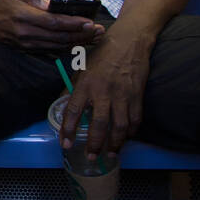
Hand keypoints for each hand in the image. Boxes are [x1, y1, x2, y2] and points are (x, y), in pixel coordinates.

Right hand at [0, 0, 103, 50]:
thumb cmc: (1, 1)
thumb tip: (50, 4)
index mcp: (22, 15)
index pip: (53, 22)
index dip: (73, 24)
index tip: (89, 22)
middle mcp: (25, 33)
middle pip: (59, 37)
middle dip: (82, 35)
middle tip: (100, 31)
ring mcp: (26, 44)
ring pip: (57, 46)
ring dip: (78, 42)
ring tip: (95, 37)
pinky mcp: (27, 49)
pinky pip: (51, 50)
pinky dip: (67, 47)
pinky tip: (79, 42)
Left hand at [57, 30, 151, 158]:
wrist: (128, 42)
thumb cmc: (101, 55)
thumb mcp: (80, 69)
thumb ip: (73, 88)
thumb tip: (62, 105)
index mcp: (85, 85)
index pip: (72, 112)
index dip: (67, 130)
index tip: (65, 144)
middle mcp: (103, 92)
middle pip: (98, 124)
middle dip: (94, 144)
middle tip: (91, 157)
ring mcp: (122, 95)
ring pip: (119, 126)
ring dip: (115, 144)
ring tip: (110, 155)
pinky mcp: (137, 95)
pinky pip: (135, 120)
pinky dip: (130, 133)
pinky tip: (125, 139)